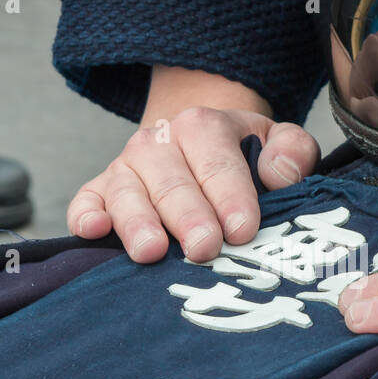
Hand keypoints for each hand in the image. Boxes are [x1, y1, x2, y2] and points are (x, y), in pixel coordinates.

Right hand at [67, 105, 318, 262]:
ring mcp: (125, 167)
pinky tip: (94, 231)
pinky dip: (85, 215)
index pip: (217, 162)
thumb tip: (278, 174)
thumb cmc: (243, 156)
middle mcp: (158, 143)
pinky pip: (85, 200)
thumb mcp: (277, 141)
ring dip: (138, 223)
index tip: (243, 230)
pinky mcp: (99, 191)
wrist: (197, 146)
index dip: (231, 196)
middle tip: (204, 248)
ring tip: (152, 252)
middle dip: (188, 217)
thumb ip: (292, 151)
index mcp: (202, 126)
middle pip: (172, 182)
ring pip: (127, 193)